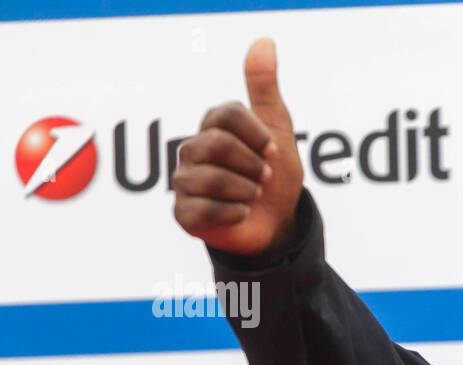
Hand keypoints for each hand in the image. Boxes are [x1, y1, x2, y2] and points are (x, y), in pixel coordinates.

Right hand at [173, 38, 303, 256]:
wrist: (278, 223)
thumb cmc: (276, 174)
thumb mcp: (278, 129)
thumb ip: (265, 88)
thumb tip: (264, 41)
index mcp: (213, 126)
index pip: (228, 115)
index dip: (257, 135)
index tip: (273, 151)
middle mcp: (193, 149)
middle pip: (218, 146)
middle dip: (253, 165)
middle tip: (265, 178)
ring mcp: (184, 181)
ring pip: (212, 179)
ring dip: (247, 191)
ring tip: (254, 196)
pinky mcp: (183, 213)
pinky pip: (205, 210)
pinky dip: (234, 213)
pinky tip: (242, 213)